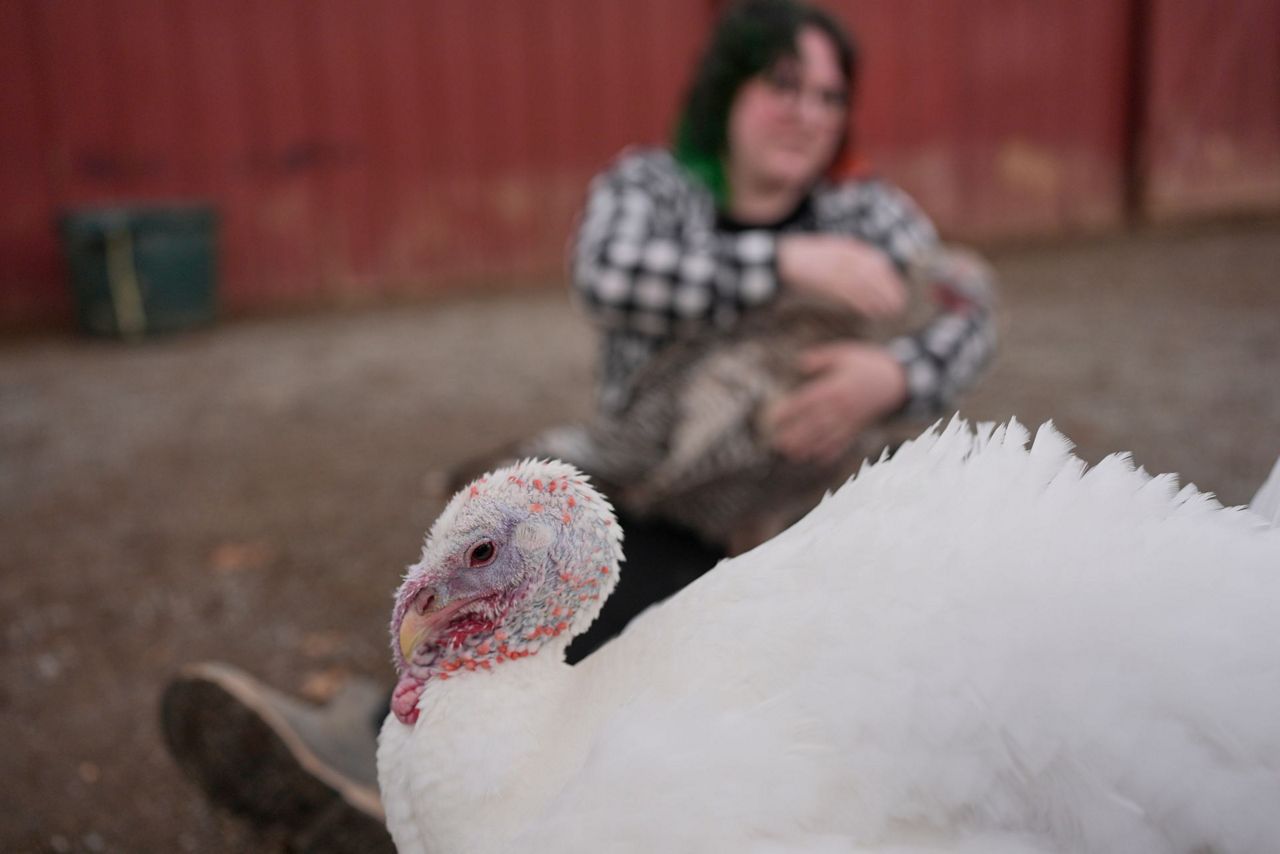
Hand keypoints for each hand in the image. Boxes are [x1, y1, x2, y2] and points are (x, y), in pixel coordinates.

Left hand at [765, 342, 907, 463]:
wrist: (897, 379)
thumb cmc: (867, 363)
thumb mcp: (843, 353)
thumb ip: (820, 358)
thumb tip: (800, 362)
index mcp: (836, 387)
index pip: (808, 401)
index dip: (790, 411)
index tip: (774, 417)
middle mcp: (842, 407)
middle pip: (815, 424)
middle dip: (796, 435)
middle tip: (778, 443)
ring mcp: (851, 420)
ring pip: (827, 437)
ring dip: (808, 447)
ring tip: (791, 454)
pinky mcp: (859, 428)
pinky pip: (844, 443)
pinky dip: (830, 452)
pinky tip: (816, 459)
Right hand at [777, 234, 906, 318]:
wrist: (775, 261)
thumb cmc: (798, 262)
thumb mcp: (824, 256)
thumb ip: (840, 263)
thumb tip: (857, 277)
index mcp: (843, 246)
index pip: (874, 259)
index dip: (887, 275)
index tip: (896, 289)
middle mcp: (841, 254)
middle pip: (873, 271)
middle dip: (888, 288)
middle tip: (898, 304)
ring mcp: (833, 265)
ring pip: (864, 282)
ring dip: (879, 297)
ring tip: (889, 312)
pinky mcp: (824, 278)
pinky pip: (849, 292)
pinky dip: (863, 302)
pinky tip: (871, 312)